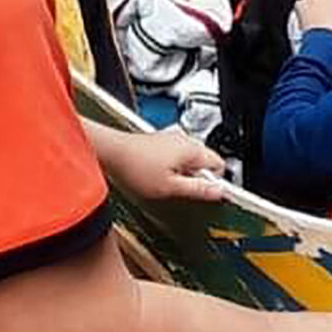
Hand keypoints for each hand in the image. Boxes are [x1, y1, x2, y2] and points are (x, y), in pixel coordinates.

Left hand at [109, 129, 226, 202]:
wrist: (111, 152)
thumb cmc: (136, 166)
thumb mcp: (170, 187)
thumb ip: (198, 189)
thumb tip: (219, 192)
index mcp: (193, 149)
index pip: (220, 165)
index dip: (214, 182)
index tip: (204, 193)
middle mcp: (185, 140)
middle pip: (206, 162)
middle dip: (198, 177)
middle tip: (180, 188)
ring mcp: (173, 138)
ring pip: (191, 159)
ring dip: (184, 172)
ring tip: (166, 181)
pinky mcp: (161, 140)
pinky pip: (177, 155)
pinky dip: (172, 165)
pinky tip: (158, 174)